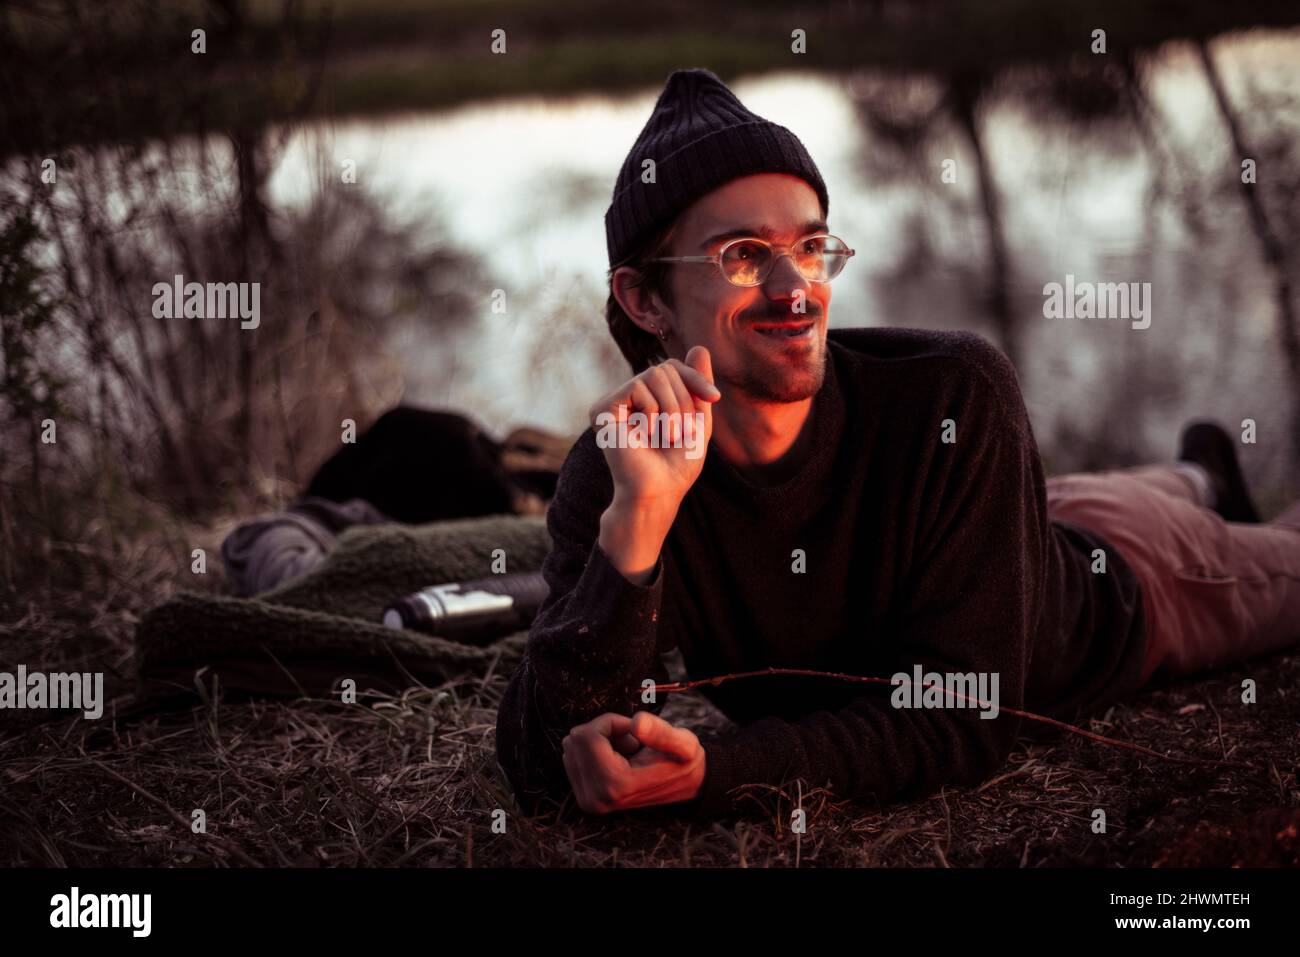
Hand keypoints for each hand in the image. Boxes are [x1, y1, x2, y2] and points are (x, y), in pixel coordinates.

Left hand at [561, 710, 705, 813]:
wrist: (684, 786)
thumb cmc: (683, 761)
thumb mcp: (683, 743)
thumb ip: (662, 733)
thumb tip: (636, 723)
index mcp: (616, 785)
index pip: (587, 736)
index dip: (611, 722)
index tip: (634, 731)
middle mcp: (595, 798)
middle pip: (575, 740)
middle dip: (603, 731)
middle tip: (631, 742)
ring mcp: (587, 801)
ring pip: (572, 747)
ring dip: (599, 741)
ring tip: (626, 752)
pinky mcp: (584, 799)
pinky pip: (572, 758)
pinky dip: (593, 751)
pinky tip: (617, 759)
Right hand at [587, 345, 719, 512]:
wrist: (659, 490)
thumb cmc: (678, 464)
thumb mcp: (697, 418)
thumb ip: (697, 384)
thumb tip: (700, 346)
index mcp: (648, 399)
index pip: (672, 366)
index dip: (694, 378)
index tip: (715, 398)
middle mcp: (628, 397)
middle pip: (665, 367)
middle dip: (682, 399)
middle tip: (678, 433)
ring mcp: (614, 402)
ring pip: (654, 373)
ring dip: (671, 408)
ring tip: (665, 436)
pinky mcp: (602, 409)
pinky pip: (637, 386)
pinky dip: (652, 411)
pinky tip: (643, 435)